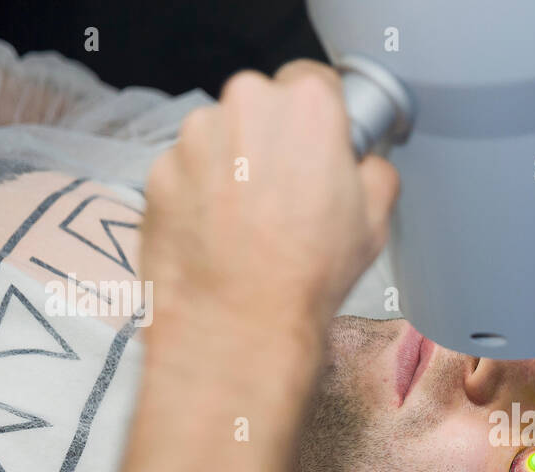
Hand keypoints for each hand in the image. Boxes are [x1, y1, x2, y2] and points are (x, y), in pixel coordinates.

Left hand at [141, 60, 398, 379]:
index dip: (323, 119)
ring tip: (253, 225)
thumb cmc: (306, 275)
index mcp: (305, 107)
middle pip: (262, 107)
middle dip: (275, 141)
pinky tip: (221, 237)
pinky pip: (187, 172)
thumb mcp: (376, 221)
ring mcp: (192, 139)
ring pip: (221, 137)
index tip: (323, 147)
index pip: (315, 82)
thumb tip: (363, 164)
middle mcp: (243, 108)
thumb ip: (374, 171)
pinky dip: (202, 196)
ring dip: (236, 167)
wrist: (238, 326)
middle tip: (291, 196)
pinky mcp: (158, 173)